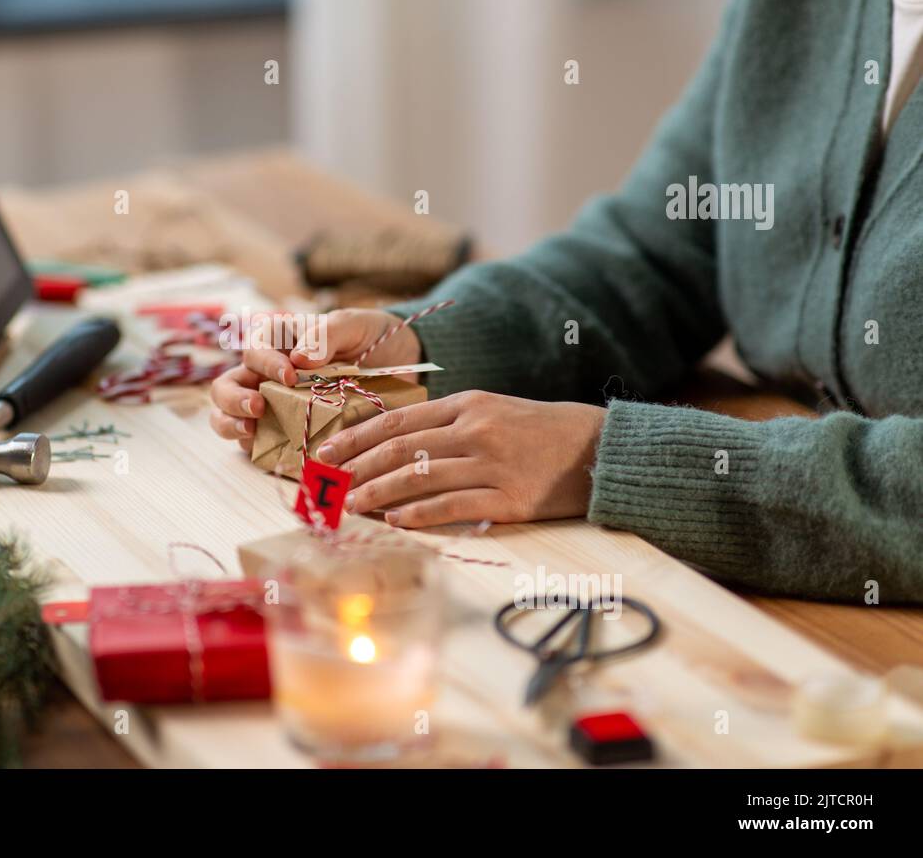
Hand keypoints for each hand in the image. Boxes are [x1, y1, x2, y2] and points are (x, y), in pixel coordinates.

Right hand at [209, 308, 421, 453]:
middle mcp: (266, 376)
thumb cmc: (369, 337)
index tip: (290, 375)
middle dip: (232, 399)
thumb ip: (326, 333)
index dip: (264, 362)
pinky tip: (278, 455)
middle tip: (256, 407)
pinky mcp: (286, 434)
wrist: (400, 363)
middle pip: (227, 386)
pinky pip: (264, 446)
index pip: (254, 349)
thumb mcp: (353, 325)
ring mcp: (273, 407)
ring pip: (231, 418)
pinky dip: (263, 452)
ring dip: (231, 426)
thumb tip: (299, 358)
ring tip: (250, 433)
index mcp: (278, 343)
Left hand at [314, 391, 605, 526]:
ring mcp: (492, 464)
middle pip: (400, 449)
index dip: (356, 437)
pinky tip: (396, 522)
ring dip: (377, 493)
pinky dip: (420, 514)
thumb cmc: (541, 432)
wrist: (600, 449)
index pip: (397, 420)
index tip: (326, 452)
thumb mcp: (493, 410)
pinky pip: (454, 506)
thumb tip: (394, 443)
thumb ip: (448, 422)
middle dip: (356, 467)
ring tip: (350, 506)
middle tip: (326, 485)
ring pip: (419, 477)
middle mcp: (475, 430)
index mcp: (467, 404)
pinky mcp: (509, 499)